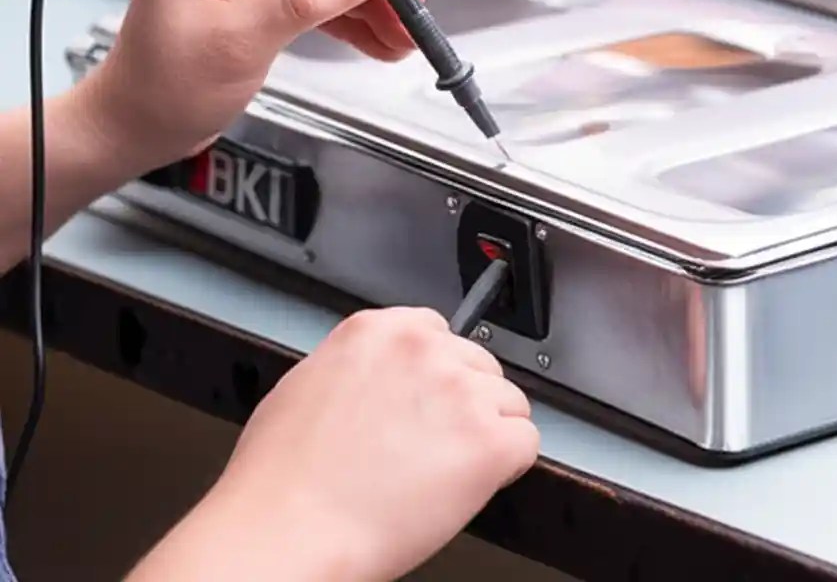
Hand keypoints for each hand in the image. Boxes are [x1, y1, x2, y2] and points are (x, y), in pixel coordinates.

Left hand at [88, 0, 418, 173]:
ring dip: (366, 3)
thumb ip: (305, 1)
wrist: (137, 130)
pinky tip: (380, 41)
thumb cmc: (159, 86)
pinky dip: (350, 22)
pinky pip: (318, 2)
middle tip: (406, 1)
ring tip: (402, 31)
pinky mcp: (261, 5)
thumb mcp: (239, 40)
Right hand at [128, 308, 538, 581]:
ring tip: (439, 471)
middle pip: (480, 368)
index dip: (437, 378)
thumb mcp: (307, 386)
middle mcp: (425, 351)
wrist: (288, 531)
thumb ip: (360, 369)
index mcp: (378, 330)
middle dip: (463, 407)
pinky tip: (468, 484)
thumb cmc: (283, 480)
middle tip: (429, 447)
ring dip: (485, 436)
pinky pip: (527, 444)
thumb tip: (383, 379)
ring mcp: (461, 393)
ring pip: (509, 404)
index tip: (429, 402)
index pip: (440, 334)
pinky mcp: (489, 441)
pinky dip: (505, 469)